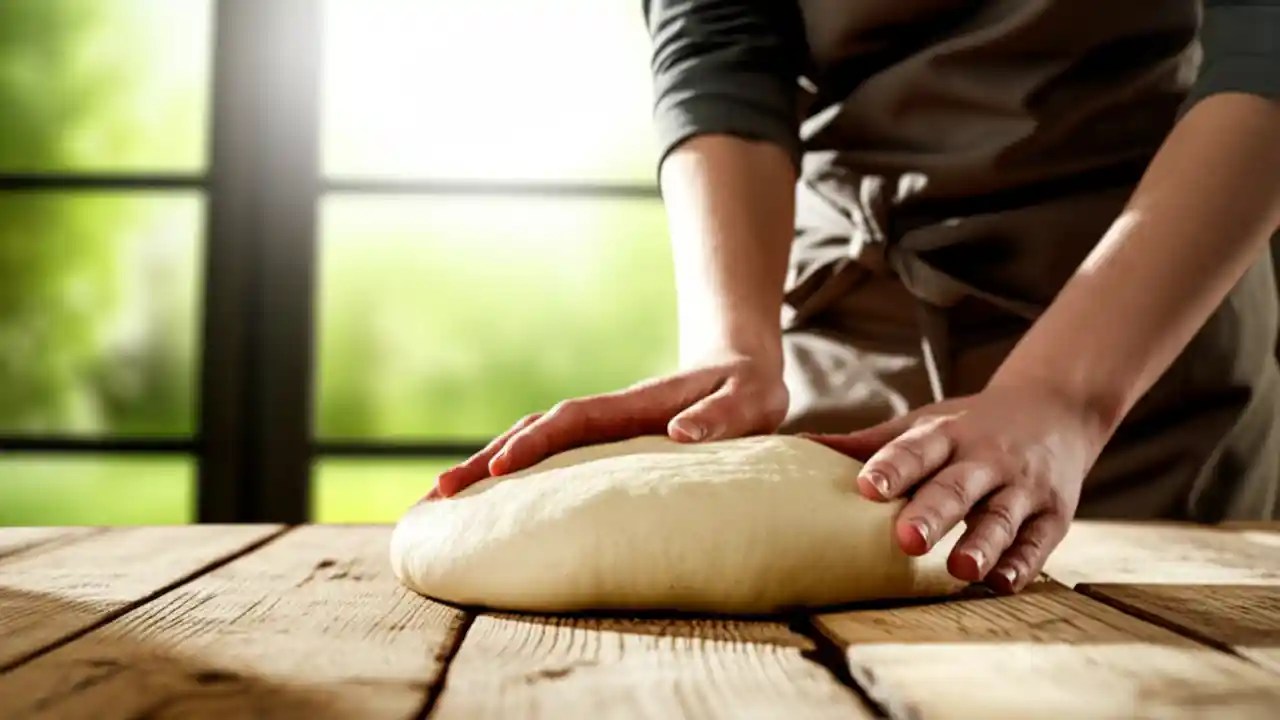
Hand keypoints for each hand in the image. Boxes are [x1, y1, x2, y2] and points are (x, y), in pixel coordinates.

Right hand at [431, 350, 788, 498]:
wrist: (739, 369)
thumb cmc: (747, 390)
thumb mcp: (750, 400)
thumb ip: (722, 416)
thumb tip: (680, 433)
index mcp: (633, 405)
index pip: (573, 421)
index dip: (536, 442)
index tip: (500, 467)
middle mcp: (606, 414)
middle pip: (534, 431)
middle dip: (486, 459)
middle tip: (441, 493)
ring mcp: (599, 429)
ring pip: (532, 443)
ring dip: (487, 466)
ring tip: (441, 500)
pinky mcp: (602, 444)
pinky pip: (549, 457)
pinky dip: (512, 473)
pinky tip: (488, 501)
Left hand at [804, 383, 1110, 593]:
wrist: (1058, 408)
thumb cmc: (971, 425)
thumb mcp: (925, 424)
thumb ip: (869, 444)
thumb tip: (798, 446)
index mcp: (947, 434)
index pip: (916, 449)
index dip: (892, 467)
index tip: (865, 487)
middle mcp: (986, 459)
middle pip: (957, 486)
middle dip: (933, 513)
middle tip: (906, 539)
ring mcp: (1023, 486)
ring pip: (1001, 517)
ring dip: (981, 543)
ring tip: (959, 569)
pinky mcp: (1054, 515)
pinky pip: (1037, 543)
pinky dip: (1021, 564)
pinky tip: (1000, 583)